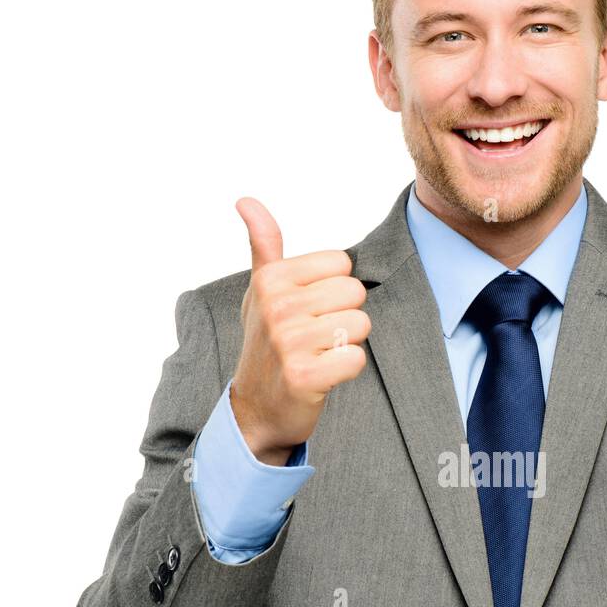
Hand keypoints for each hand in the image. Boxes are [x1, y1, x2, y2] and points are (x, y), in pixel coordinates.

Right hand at [230, 198, 370, 463]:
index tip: (310, 309)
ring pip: (360, 325)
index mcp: (271, 279)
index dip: (334, 289)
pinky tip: (324, 375)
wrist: (256, 407)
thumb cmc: (266, 341)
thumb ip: (264, 244)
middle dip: (344, 316)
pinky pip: (356, 359)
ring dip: (346, 343)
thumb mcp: (261, 290)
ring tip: (319, 354)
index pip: (342, 264)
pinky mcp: (305, 377)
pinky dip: (346, 369)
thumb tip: (246, 200)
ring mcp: (289, 342)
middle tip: (317, 336)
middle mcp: (277, 307)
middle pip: (355, 292)